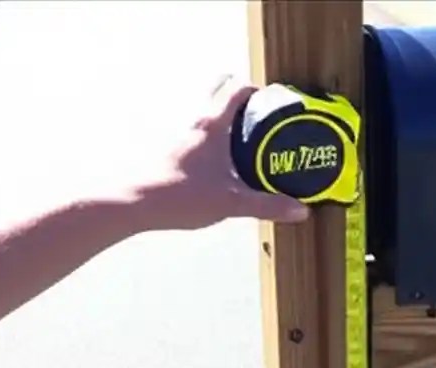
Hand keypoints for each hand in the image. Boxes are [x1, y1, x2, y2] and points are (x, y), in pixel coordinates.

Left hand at [121, 75, 310, 231]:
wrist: (135, 205)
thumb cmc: (180, 197)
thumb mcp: (231, 203)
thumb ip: (268, 206)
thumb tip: (301, 211)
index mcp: (210, 126)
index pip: (236, 90)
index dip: (258, 89)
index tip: (273, 100)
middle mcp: (193, 124)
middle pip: (216, 90)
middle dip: (238, 93)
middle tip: (258, 111)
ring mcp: (178, 136)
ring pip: (204, 111)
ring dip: (223, 115)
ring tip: (243, 138)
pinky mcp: (169, 152)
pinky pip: (194, 134)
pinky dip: (210, 137)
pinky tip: (219, 163)